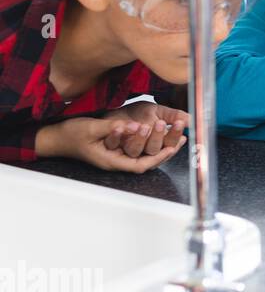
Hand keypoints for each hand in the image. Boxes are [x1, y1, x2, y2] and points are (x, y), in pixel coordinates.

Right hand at [35, 117, 186, 172]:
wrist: (57, 136)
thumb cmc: (71, 133)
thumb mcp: (92, 128)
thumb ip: (113, 128)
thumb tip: (133, 125)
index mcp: (110, 161)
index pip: (140, 165)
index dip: (157, 158)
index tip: (172, 149)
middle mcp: (116, 161)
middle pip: (146, 162)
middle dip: (164, 152)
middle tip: (181, 140)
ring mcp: (117, 156)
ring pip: (144, 155)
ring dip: (160, 147)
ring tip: (178, 136)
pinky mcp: (117, 149)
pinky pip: (138, 149)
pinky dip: (151, 142)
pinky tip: (161, 134)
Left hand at [101, 101, 188, 157]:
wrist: (117, 109)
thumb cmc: (139, 113)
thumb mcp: (159, 111)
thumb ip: (175, 116)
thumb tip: (192, 120)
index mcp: (158, 144)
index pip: (170, 145)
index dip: (175, 136)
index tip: (180, 124)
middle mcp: (143, 151)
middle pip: (153, 150)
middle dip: (158, 137)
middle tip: (162, 123)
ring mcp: (126, 148)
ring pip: (135, 150)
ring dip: (140, 138)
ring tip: (143, 125)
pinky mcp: (111, 145)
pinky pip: (113, 143)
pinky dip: (117, 135)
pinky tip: (120, 126)